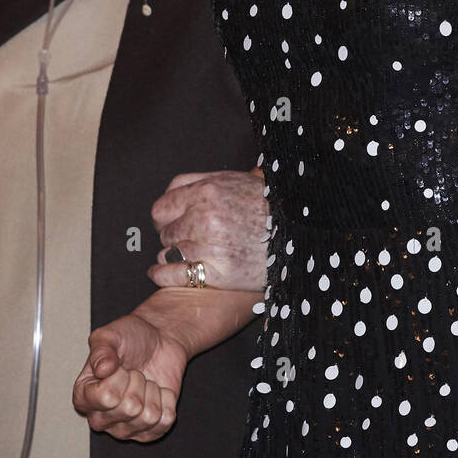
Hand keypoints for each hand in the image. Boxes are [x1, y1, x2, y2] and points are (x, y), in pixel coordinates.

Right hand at [72, 311, 187, 441]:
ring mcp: (124, 429)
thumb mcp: (110, 334)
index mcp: (84, 396)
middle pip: (130, 409)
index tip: (119, 366)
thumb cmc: (129, 338)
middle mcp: (100, 419)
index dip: (120, 377)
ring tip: (144, 381)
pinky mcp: (148, 433)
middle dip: (138, 382)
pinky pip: (165, 421)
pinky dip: (167, 399)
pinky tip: (157, 391)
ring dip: (152, 391)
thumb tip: (101, 369)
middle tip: (134, 372)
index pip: (106, 397)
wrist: (157, 340)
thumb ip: (101, 348)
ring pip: (149, 416)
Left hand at [149, 167, 268, 290]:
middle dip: (172, 235)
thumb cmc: (267, 206)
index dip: (165, 216)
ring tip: (182, 255)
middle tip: (184, 239)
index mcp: (208, 191)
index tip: (169, 222)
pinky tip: (161, 273)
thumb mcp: (236, 181)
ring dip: (173, 255)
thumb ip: (201, 182)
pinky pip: (177, 275)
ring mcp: (211, 246)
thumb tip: (174, 190)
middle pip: (165, 230)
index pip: (163, 206)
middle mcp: (206, 217)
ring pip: (170, 252)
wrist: (297, 233)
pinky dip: (164, 275)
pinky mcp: (218, 273)